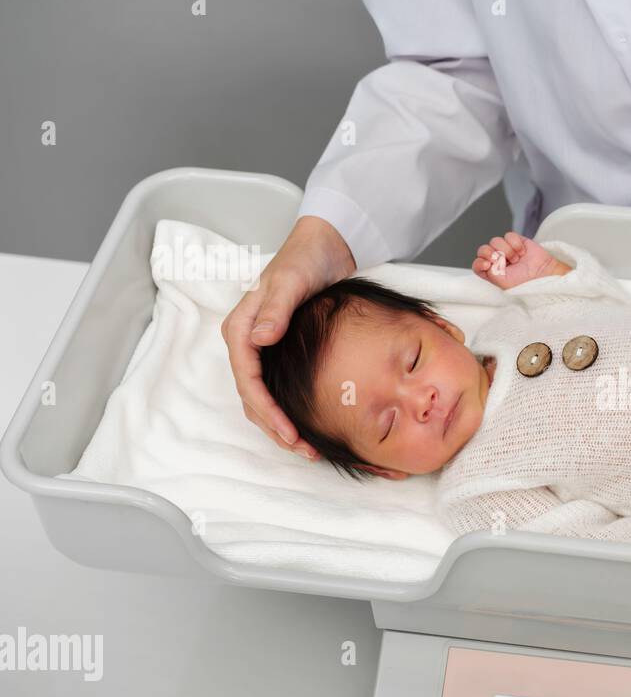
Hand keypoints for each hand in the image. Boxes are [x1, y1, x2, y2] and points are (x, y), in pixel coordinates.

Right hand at [221, 215, 355, 458]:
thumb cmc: (306, 259)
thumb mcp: (292, 280)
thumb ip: (276, 308)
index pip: (246, 380)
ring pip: (262, 399)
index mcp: (241, 328)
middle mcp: (246, 342)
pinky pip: (276, 390)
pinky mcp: (278, 353)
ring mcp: (261, 349)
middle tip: (304, 450)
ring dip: (280, 426)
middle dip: (274, 427)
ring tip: (308, 449)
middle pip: (252, 397)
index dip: (266, 410)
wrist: (325, 246)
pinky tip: (310, 427)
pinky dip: (289, 411)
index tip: (288, 431)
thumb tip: (260, 338)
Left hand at [472, 231, 566, 288]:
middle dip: (491, 254)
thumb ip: (488, 271)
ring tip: (516, 259)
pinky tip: (522, 252)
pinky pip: (508, 235)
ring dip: (506, 250)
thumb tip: (486, 259)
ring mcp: (506, 250)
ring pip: (495, 241)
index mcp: (491, 273)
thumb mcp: (501, 282)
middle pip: (483, 249)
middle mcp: (497, 261)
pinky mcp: (516, 241)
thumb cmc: (524, 282)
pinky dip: (515, 243)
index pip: (477, 263)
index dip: (480, 262)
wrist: (542, 274)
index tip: (487, 264)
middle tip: (502, 261)